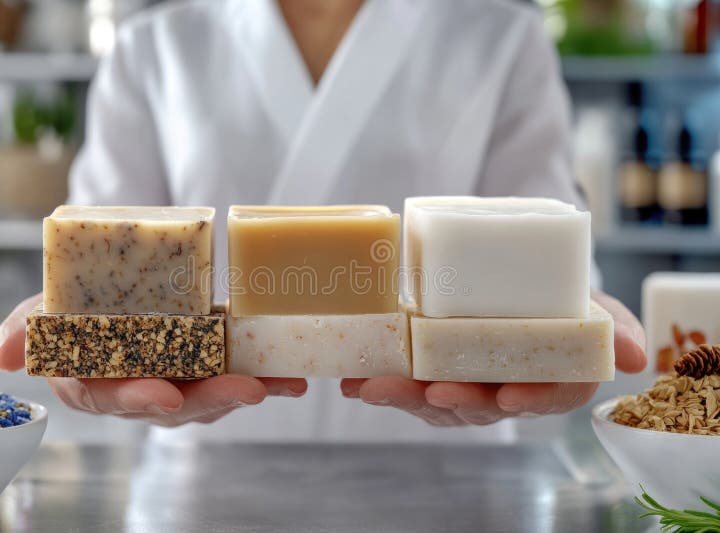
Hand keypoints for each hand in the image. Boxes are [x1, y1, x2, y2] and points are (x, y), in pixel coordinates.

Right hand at [0, 294, 306, 426]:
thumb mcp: (48, 306)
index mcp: (97, 381)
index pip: (111, 398)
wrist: (116, 288)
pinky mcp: (209, 367)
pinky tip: (293, 378)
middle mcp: (140, 391)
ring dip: (248, 391)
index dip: (136, 399)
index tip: (161, 393)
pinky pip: (238, 378)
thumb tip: (2, 353)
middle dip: (209, 400)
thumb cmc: (78, 303)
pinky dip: (267, 378)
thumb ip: (30, 327)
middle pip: (173, 406)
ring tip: (280, 382)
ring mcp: (178, 382)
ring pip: (213, 398)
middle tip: (242, 389)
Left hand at [340, 290, 646, 426]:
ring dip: (403, 397)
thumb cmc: (552, 295)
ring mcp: (464, 382)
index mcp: (547, 375)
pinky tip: (353, 380)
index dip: (530, 400)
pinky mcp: (430, 372)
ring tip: (373, 386)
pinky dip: (378, 385)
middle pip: (482, 404)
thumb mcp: (586, 300)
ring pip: (436, 401)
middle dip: (454, 400)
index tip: (509, 393)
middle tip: (432, 390)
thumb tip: (634, 356)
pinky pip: (405, 387)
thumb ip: (608, 325)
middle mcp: (504, 387)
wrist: (510, 276)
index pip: (546, 398)